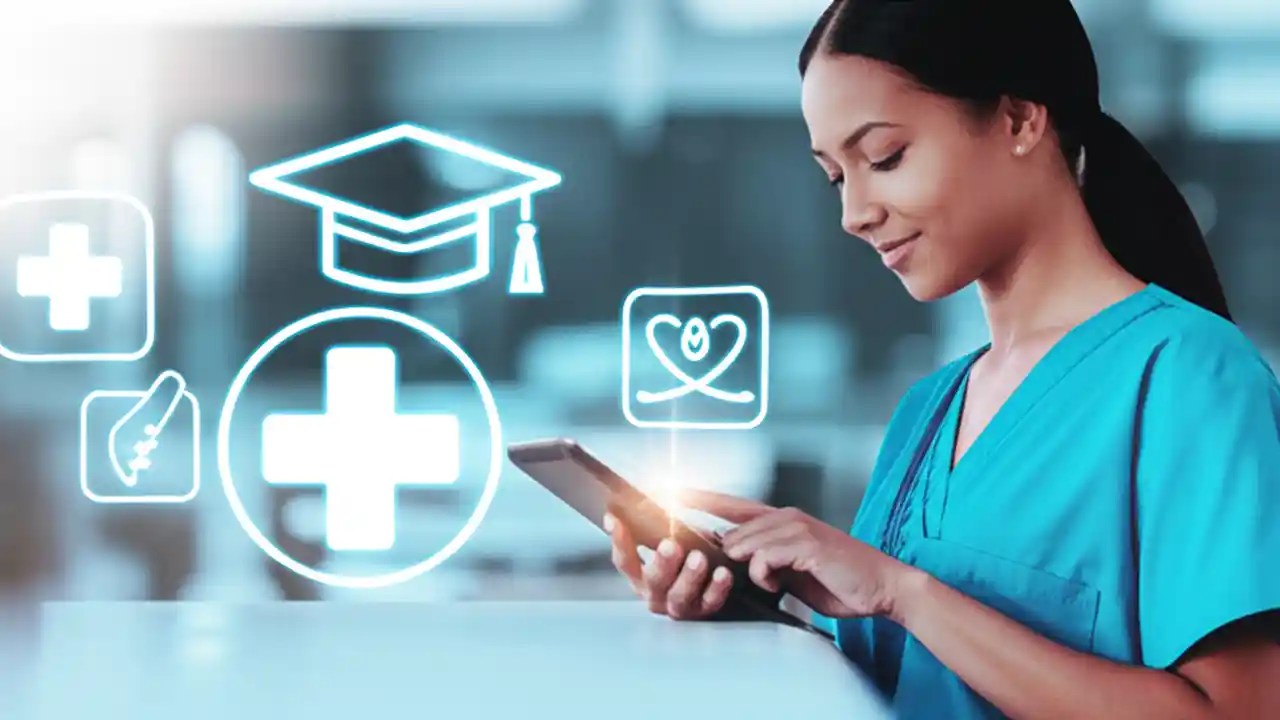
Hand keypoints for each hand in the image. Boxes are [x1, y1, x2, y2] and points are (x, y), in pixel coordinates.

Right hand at [604, 490, 771, 619]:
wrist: (713, 577)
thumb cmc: (685, 554)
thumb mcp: (668, 536)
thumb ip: (655, 522)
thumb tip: (650, 493)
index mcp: (641, 576)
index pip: (624, 561)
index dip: (619, 541)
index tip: (616, 519)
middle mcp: (655, 594)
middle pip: (652, 581)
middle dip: (662, 563)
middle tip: (670, 545)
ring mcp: (679, 605)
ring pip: (679, 596)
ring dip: (689, 576)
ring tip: (699, 557)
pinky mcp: (703, 610)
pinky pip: (710, 603)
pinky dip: (716, 588)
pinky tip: (723, 573)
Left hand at [719, 507, 917, 620]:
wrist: (883, 587)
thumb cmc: (841, 581)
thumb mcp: (793, 571)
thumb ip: (765, 561)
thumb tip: (733, 560)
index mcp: (783, 520)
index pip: (732, 504)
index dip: (702, 499)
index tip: (672, 494)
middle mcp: (787, 517)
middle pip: (732, 529)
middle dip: (723, 553)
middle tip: (735, 574)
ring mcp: (797, 527)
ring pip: (745, 543)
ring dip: (748, 568)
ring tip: (771, 584)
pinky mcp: (806, 544)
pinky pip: (763, 559)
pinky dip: (764, 576)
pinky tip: (780, 586)